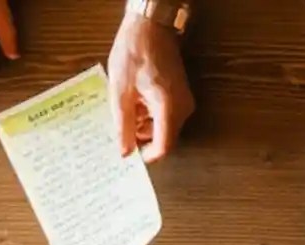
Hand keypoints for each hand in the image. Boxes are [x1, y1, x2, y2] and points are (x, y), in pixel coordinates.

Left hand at [108, 14, 194, 162]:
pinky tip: (135, 99)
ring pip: (163, 126)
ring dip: (144, 123)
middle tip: (121, 124)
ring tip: (127, 106)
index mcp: (168, 108)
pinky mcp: (181, 96)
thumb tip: (125, 152)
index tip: (130, 153)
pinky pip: (166, 115)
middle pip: (163, 137)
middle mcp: (182, 108)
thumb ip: (123, 125)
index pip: (164, 147)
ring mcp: (184, 101)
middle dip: (141, 136)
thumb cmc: (135, 53)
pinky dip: (149, 113)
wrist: (150, 27)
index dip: (147, 156)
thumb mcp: (121, 91)